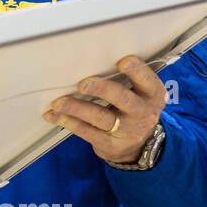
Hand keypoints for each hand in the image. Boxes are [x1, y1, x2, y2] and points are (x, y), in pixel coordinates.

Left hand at [43, 55, 164, 164]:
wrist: (137, 146)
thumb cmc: (132, 109)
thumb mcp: (138, 94)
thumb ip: (123, 79)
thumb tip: (88, 61)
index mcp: (152, 94)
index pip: (147, 80)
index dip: (136, 70)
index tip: (121, 61)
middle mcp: (143, 112)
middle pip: (123, 99)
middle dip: (103, 89)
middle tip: (83, 84)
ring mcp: (127, 131)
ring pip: (100, 117)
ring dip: (76, 108)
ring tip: (58, 103)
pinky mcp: (110, 144)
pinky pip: (86, 132)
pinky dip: (68, 122)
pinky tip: (54, 115)